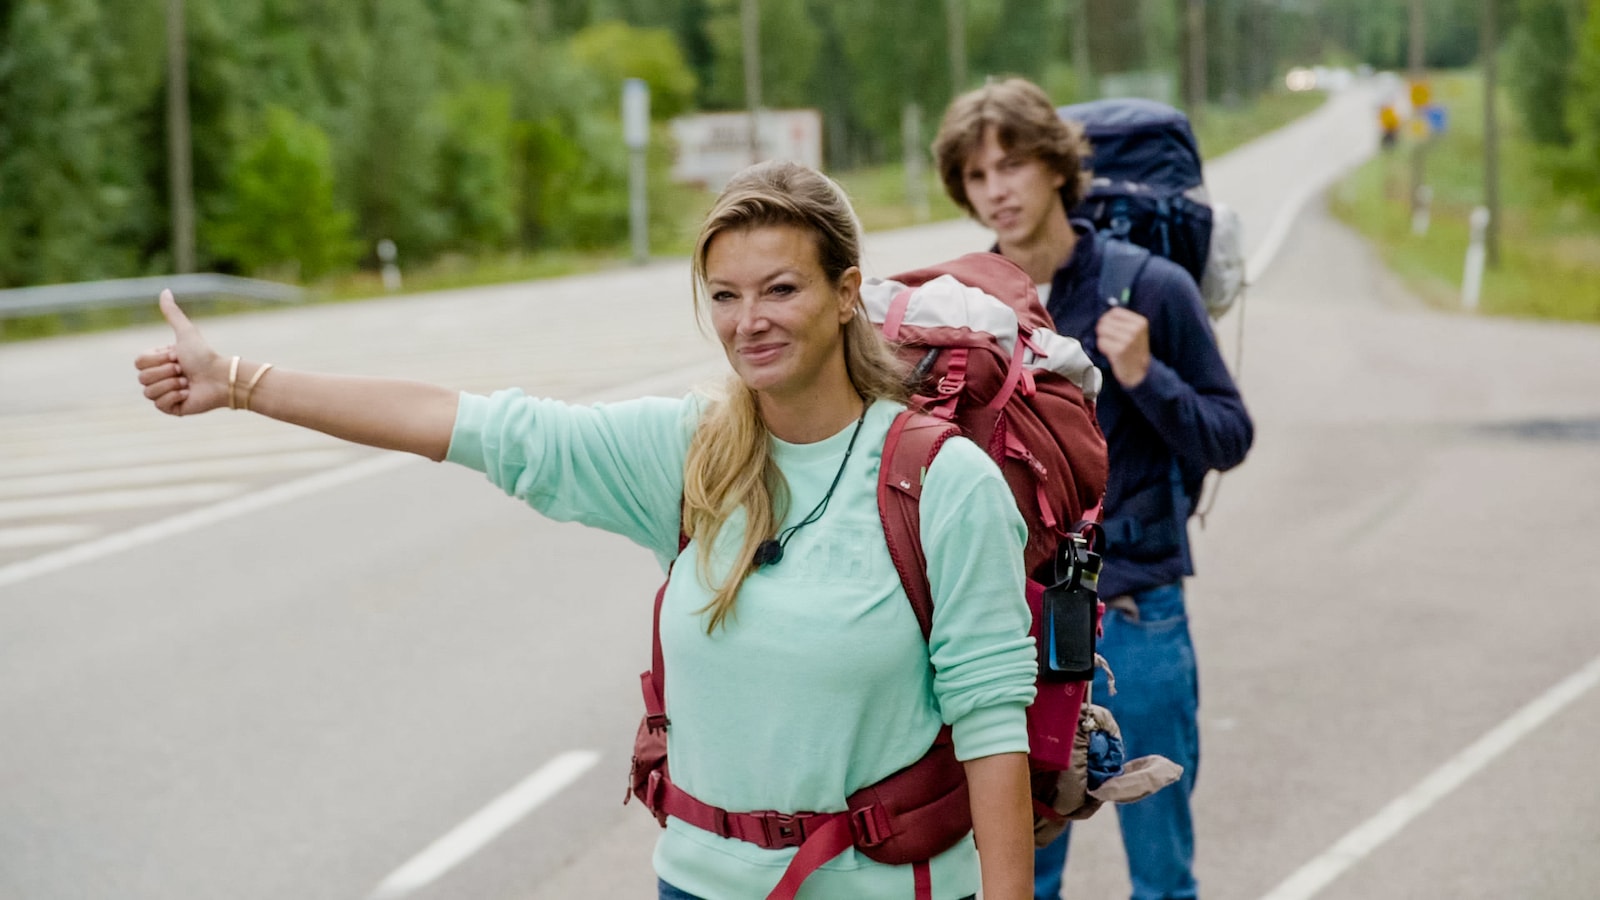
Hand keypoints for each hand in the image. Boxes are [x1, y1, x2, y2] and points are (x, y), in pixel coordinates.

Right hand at [135, 290, 226, 415]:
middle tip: (184, 371)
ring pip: (148, 392)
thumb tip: (165, 290)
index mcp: (158, 361)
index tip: (178, 356)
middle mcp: (158, 377)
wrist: (221, 378)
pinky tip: (188, 394)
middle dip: (166, 372)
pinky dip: (175, 397)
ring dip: (172, 385)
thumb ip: (173, 313)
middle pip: (142, 378)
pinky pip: (159, 405)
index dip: (158, 359)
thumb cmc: (204, 356)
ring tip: (188, 382)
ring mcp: (164, 394)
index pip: (138, 362)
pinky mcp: (171, 408)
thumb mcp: (186, 333)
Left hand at [1095, 306, 1151, 386]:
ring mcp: (1128, 340)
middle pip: (1106, 321)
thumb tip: (1103, 316)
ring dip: (1102, 338)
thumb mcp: (1135, 332)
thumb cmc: (1133, 350)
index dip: (1107, 318)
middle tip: (1108, 338)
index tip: (1107, 326)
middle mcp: (1135, 329)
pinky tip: (1109, 352)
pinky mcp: (1119, 350)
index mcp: (1140, 322)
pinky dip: (1102, 347)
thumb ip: (1122, 321)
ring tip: (1110, 345)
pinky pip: (1101, 342)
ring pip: (1102, 331)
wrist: (1139, 371)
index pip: (1115, 312)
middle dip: (1102, 329)